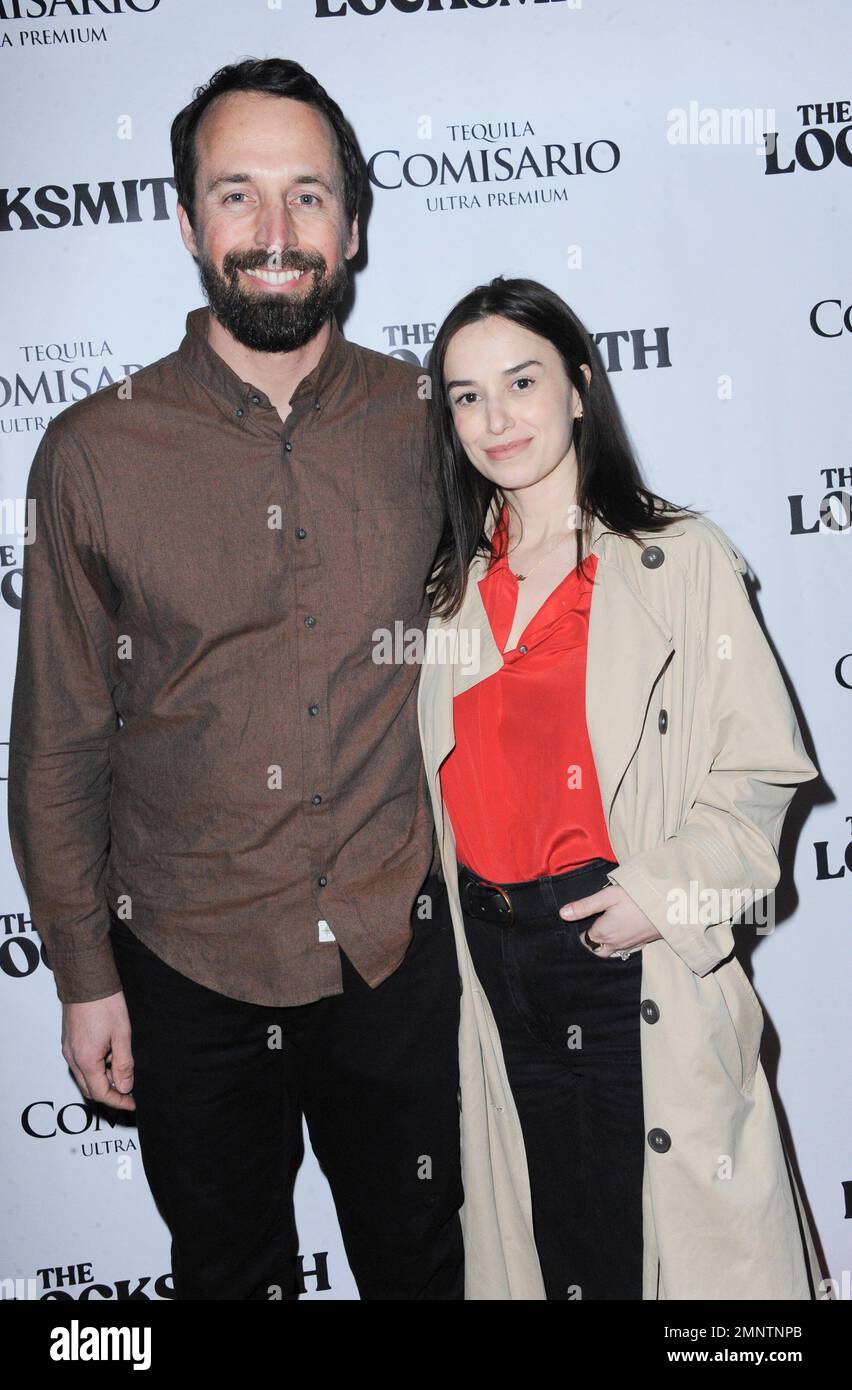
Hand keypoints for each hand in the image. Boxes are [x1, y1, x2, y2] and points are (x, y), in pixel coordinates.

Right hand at [62, 992, 136, 1111]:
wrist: (86, 980)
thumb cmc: (105, 1004)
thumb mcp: (122, 1035)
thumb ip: (123, 1064)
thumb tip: (124, 1087)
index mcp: (86, 1060)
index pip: (100, 1093)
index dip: (117, 1101)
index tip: (132, 1103)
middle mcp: (73, 1058)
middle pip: (90, 1089)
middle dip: (110, 1093)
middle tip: (129, 1091)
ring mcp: (69, 1050)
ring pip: (85, 1077)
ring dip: (103, 1080)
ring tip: (123, 1070)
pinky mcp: (69, 1042)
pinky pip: (81, 1064)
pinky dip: (96, 1068)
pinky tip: (111, 1057)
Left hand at [558, 883, 662, 959]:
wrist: (669, 905)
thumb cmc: (637, 898)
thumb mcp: (608, 896)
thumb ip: (585, 906)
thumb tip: (562, 914)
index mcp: (603, 933)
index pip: (585, 940)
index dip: (581, 931)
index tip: (582, 921)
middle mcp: (615, 944)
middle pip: (596, 951)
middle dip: (591, 943)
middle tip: (591, 928)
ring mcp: (629, 947)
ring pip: (610, 953)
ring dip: (605, 945)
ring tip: (604, 931)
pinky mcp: (641, 945)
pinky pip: (624, 952)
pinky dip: (619, 947)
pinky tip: (621, 934)